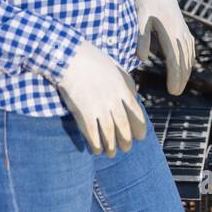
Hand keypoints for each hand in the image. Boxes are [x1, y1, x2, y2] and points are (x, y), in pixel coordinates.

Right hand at [55, 39, 147, 155]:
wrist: (70, 57)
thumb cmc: (91, 59)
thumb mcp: (115, 67)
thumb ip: (125, 82)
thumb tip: (133, 95)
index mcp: (122, 88)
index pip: (135, 112)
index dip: (139, 126)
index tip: (141, 136)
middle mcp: (113, 99)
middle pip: (123, 125)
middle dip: (126, 139)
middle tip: (127, 148)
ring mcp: (99, 106)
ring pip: (109, 132)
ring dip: (111, 145)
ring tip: (112, 153)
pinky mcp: (84, 111)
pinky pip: (92, 133)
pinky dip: (96, 143)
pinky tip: (97, 150)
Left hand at [135, 0, 194, 94]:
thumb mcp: (140, 17)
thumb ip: (142, 38)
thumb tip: (141, 58)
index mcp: (170, 31)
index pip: (175, 60)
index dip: (175, 77)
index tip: (172, 91)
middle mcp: (180, 31)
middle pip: (184, 59)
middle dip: (181, 78)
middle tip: (176, 93)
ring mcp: (182, 27)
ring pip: (188, 53)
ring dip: (186, 69)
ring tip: (180, 84)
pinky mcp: (182, 24)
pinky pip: (189, 45)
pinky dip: (189, 57)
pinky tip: (187, 63)